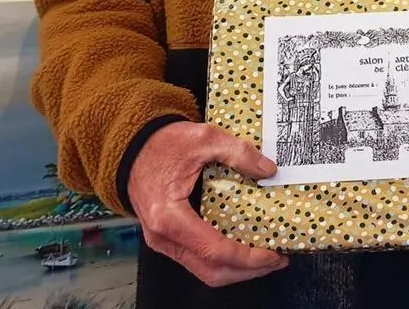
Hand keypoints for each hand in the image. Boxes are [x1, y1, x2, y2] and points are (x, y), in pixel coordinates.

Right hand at [127, 121, 287, 286]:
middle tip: (276, 260)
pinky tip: (242, 248)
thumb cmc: (161, 144)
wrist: (132, 147)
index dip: (247, 258)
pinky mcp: (167, 238)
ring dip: (236, 269)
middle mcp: (163, 236)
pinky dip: (222, 259)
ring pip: (203, 270)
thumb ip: (238, 152)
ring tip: (264, 257)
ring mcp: (163, 241)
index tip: (272, 254)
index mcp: (169, 215)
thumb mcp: (204, 137)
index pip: (213, 250)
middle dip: (247, 271)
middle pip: (210, 271)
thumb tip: (267, 169)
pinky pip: (196, 259)